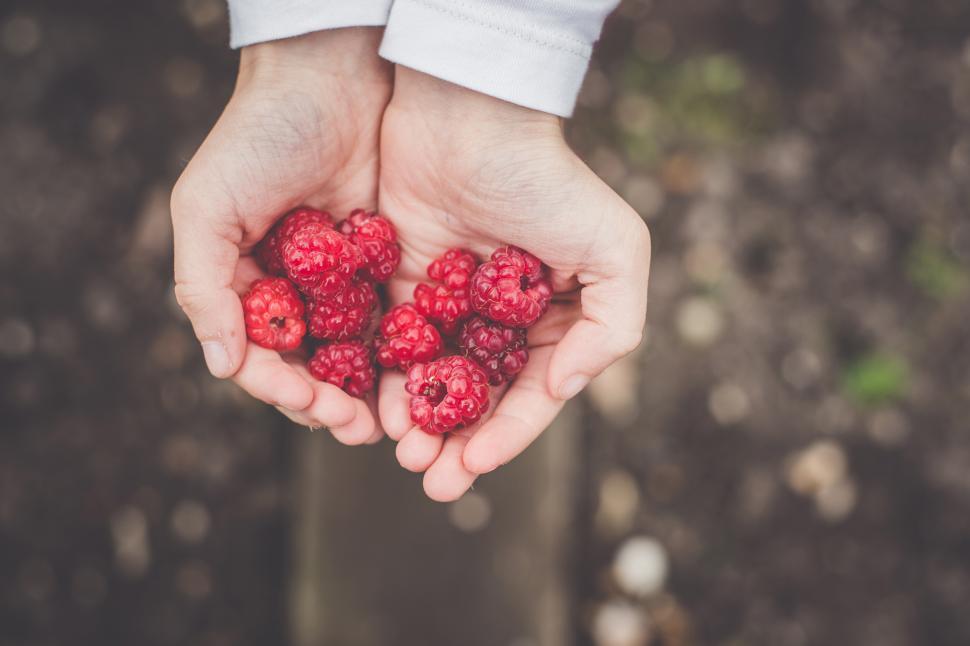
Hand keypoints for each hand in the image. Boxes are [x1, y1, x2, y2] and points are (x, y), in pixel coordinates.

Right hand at [171, 29, 389, 443]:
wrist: (331, 78)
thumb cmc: (257, 138)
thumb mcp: (206, 206)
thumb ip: (203, 286)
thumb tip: (220, 365)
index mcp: (246, 286)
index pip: (260, 357)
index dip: (282, 388)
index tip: (312, 405)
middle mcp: (295, 293)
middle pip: (311, 367)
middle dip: (331, 404)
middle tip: (360, 429)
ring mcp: (343, 284)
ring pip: (357, 354)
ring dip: (371, 393)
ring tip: (392, 422)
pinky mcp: (388, 266)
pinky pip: (398, 319)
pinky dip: (407, 352)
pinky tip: (425, 376)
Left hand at [377, 68, 650, 500]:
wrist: (467, 116)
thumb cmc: (547, 180)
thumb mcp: (616, 249)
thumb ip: (614, 328)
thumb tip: (562, 389)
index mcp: (552, 319)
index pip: (530, 395)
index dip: (506, 436)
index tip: (475, 466)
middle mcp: (501, 320)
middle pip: (478, 400)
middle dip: (457, 445)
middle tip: (432, 480)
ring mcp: (450, 305)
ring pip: (432, 383)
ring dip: (419, 425)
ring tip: (404, 454)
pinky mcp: (401, 285)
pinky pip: (391, 347)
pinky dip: (385, 382)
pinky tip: (376, 410)